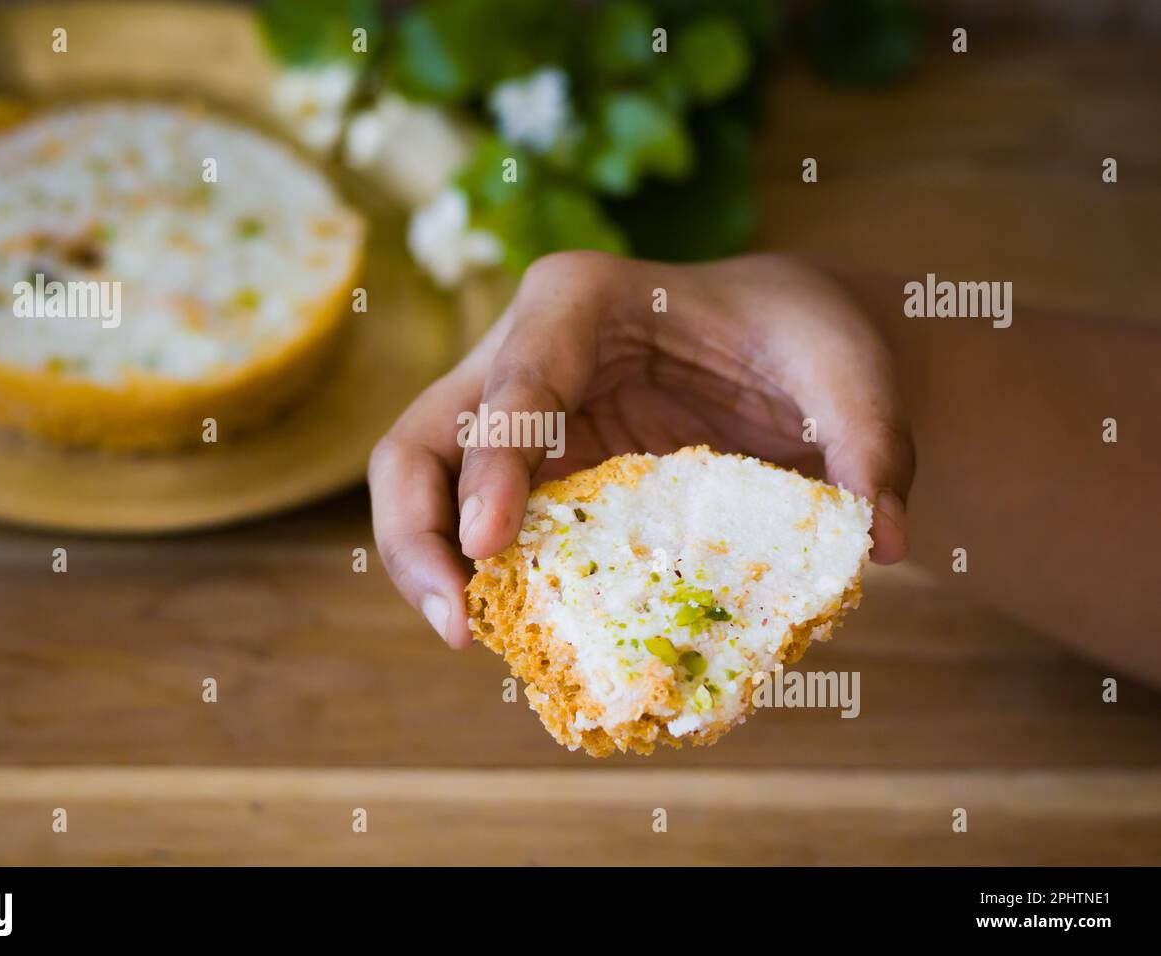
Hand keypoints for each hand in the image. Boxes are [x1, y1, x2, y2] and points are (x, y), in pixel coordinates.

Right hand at [369, 251, 914, 646]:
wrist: (787, 350)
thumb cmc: (805, 339)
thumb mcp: (853, 374)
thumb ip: (875, 445)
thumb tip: (882, 540)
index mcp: (581, 300)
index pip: (515, 382)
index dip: (491, 465)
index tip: (492, 549)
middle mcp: (524, 351)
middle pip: (421, 439)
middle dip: (418, 531)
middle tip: (459, 623)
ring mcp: (516, 415)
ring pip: (423, 486)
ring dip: (427, 565)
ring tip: (472, 638)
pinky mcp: (531, 468)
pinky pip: (473, 523)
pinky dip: (478, 577)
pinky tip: (513, 629)